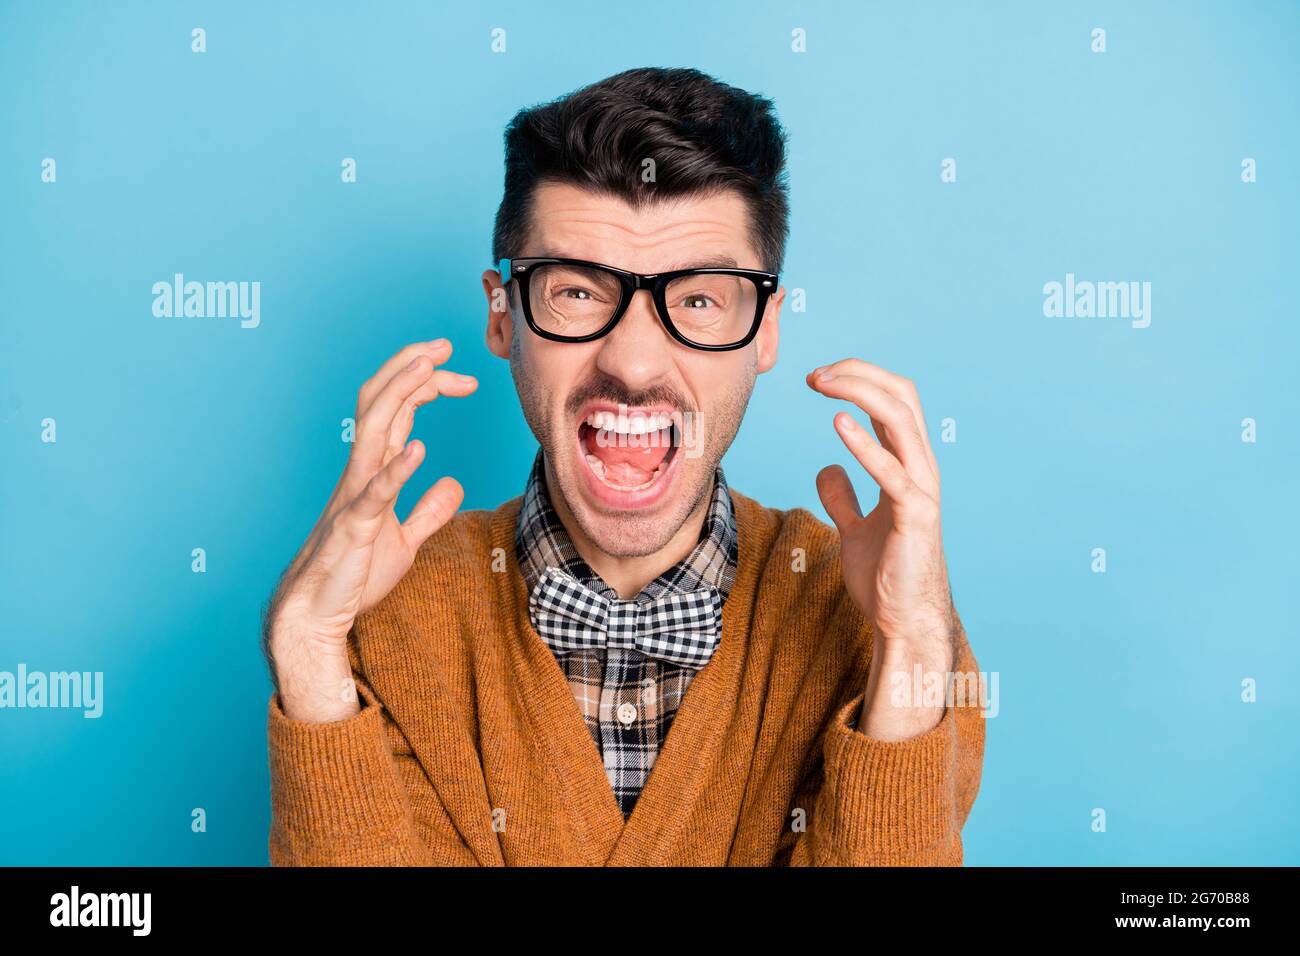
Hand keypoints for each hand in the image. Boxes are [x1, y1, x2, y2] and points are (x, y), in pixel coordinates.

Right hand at [266, 339, 476, 720]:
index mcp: (374, 470)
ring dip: (400, 395)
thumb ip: (428, 511)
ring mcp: (355, 495)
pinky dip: (395, 469)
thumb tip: (453, 485)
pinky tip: (418, 449)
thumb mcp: (404, 540)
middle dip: (412, 368)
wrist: (319, 614)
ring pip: (372, 430)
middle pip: (382, 403)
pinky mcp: (354, 527)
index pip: (400, 411)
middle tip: (446, 344)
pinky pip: (374, 492)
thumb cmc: (353, 574)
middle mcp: (361, 472)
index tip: (461, 374)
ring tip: (428, 366)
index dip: (428, 385)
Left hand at [806, 359, 953, 738]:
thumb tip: (826, 469)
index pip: (892, 402)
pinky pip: (892, 472)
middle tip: (814, 374)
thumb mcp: (855, 530)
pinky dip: (867, 445)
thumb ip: (844, 498)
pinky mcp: (915, 516)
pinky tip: (838, 425)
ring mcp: (922, 490)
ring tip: (822, 382)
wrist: (903, 621)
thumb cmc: (886, 577)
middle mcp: (921, 469)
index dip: (858, 380)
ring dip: (860, 393)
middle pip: (901, 397)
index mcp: (908, 467)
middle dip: (859, 374)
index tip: (817, 378)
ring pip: (901, 421)